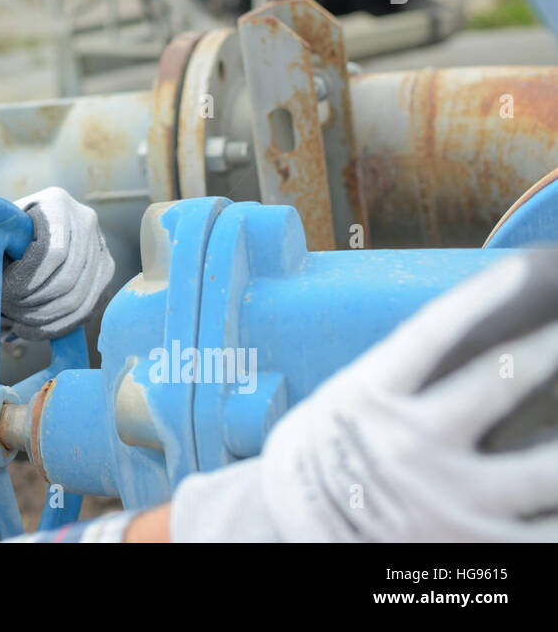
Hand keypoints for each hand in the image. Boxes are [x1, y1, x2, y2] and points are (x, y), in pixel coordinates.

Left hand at [0, 187, 114, 341]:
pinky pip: (86, 310)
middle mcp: (86, 221)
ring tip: (15, 320)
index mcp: (57, 202)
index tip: (4, 292)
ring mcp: (101, 247)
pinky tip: (29, 328)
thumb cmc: (5, 231)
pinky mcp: (105, 272)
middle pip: (67, 280)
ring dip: (42, 317)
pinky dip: (56, 326)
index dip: (27, 280)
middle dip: (32, 303)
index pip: (53, 252)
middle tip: (7, 310)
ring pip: (78, 299)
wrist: (30, 232)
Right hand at [255, 250, 557, 541]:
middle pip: (497, 387)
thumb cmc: (319, 457)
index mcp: (372, 401)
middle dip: (545, 351)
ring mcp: (447, 501)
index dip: (475, 299)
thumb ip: (395, 378)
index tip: (514, 272)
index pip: (429, 335)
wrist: (289, 530)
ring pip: (543, 472)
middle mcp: (411, 447)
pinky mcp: (471, 547)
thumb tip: (456, 341)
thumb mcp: (342, 402)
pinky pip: (541, 533)